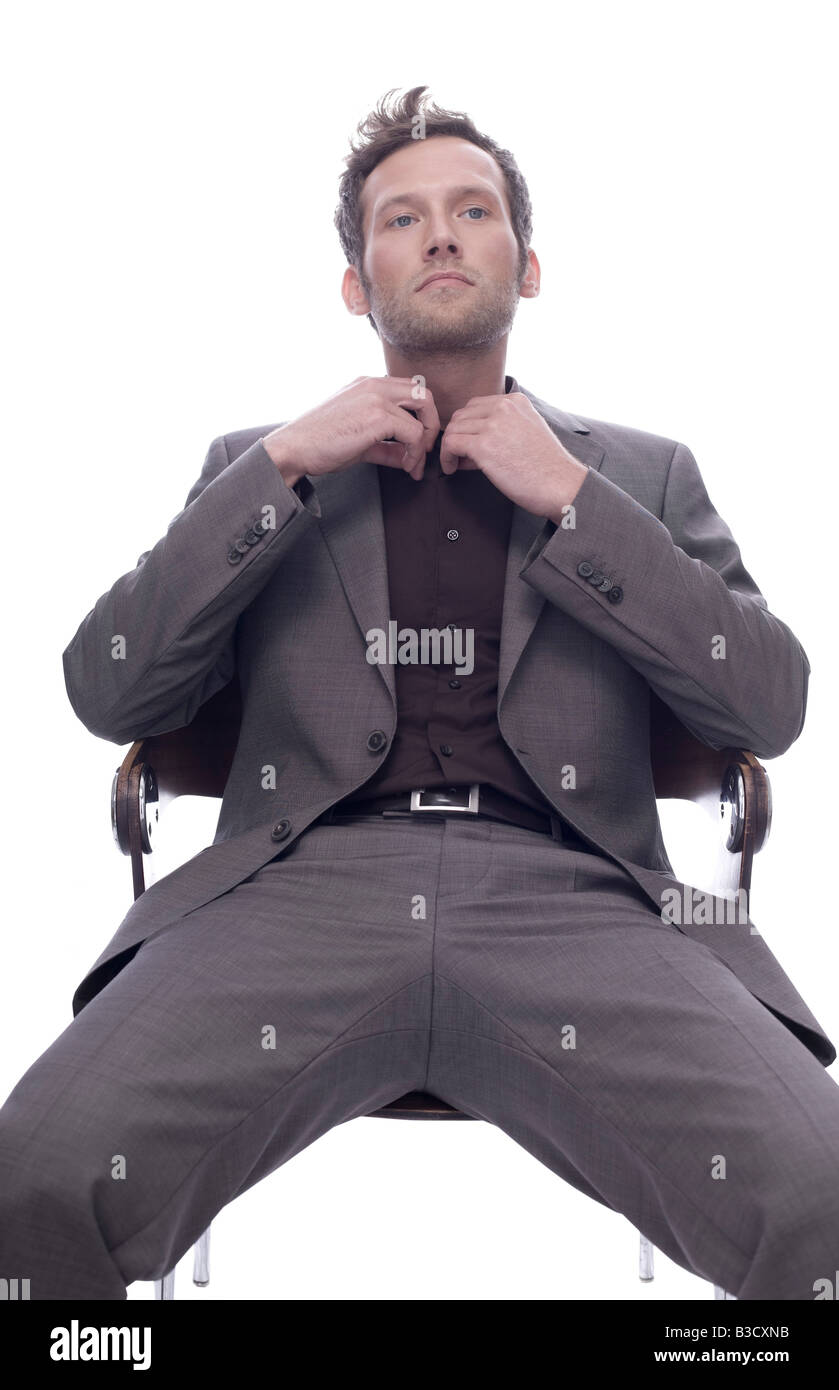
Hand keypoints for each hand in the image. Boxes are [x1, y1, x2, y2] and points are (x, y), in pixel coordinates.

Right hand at [262, 376, 440, 481]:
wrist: (293, 448)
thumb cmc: (318, 444)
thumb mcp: (359, 439)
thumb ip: (385, 444)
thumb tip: (406, 457)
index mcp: (368, 385)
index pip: (410, 391)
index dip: (420, 418)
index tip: (416, 444)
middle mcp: (374, 385)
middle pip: (424, 394)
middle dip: (431, 425)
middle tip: (424, 451)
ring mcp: (376, 398)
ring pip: (423, 412)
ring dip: (424, 444)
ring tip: (413, 465)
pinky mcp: (377, 416)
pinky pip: (413, 433)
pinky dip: (415, 453)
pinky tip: (405, 467)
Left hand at [439, 391, 588, 517]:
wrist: (562, 485)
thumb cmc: (547, 468)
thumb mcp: (529, 431)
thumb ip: (504, 427)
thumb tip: (472, 439)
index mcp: (516, 401)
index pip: (476, 406)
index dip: (468, 427)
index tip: (469, 445)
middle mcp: (504, 407)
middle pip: (462, 415)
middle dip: (457, 436)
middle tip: (460, 457)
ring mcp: (493, 425)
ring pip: (453, 429)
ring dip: (450, 448)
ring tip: (457, 465)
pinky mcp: (484, 446)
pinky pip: (451, 444)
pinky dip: (447, 457)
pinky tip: (453, 469)